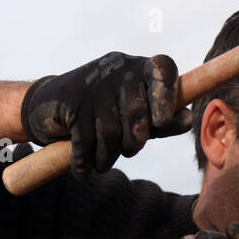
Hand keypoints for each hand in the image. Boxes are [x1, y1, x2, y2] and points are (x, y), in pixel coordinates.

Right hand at [20, 51, 191, 177]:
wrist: (50, 106)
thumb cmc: (104, 113)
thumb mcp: (135, 116)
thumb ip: (161, 121)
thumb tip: (188, 120)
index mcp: (141, 68)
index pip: (164, 69)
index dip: (167, 96)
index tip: (161, 121)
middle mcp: (119, 68)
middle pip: (138, 113)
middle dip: (134, 142)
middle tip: (128, 150)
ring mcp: (93, 83)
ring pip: (112, 132)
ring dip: (108, 157)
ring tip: (103, 163)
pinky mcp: (71, 100)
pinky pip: (86, 140)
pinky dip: (85, 161)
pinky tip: (83, 170)